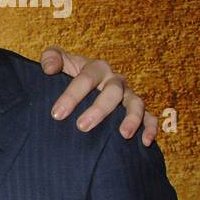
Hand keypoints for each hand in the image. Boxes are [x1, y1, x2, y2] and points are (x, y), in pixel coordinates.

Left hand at [40, 47, 156, 145]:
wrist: (80, 84)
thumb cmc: (66, 73)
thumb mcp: (57, 61)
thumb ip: (51, 58)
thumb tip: (49, 68)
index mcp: (96, 68)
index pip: (86, 79)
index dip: (72, 95)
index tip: (57, 114)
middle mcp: (114, 80)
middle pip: (113, 91)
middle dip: (98, 109)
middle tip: (82, 126)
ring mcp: (127, 95)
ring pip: (135, 103)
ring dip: (131, 118)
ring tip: (123, 135)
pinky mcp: (136, 110)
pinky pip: (150, 118)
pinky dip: (150, 128)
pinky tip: (144, 141)